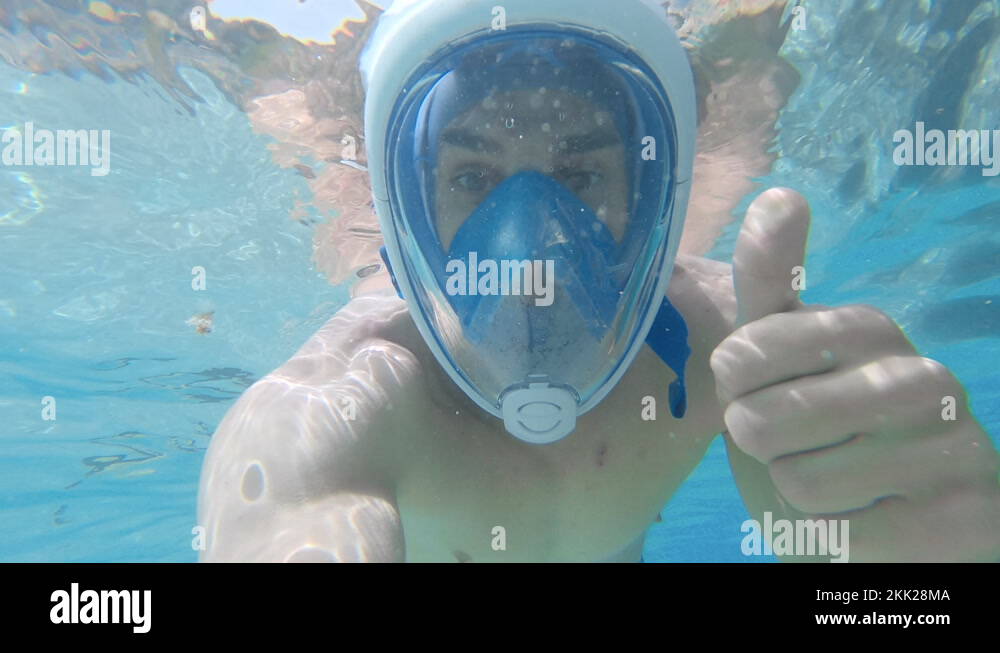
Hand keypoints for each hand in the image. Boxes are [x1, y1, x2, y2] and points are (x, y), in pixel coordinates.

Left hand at [711, 187, 999, 561]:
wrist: (885, 528)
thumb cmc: (815, 434)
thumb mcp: (779, 357)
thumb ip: (771, 281)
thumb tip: (780, 194)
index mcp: (867, 329)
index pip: (740, 354)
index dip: (734, 391)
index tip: (763, 392)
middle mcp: (922, 376)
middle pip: (760, 421)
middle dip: (763, 448)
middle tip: (799, 447)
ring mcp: (951, 446)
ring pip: (798, 481)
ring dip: (800, 496)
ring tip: (837, 484)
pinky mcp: (963, 517)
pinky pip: (839, 534)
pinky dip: (836, 538)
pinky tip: (871, 520)